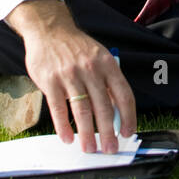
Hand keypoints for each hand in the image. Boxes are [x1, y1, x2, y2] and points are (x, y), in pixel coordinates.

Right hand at [3, 0, 136, 152]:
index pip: (124, 94)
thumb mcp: (99, 57)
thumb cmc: (76, 48)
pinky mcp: (50, 81)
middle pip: (104, 107)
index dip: (128, 117)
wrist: (49, 30)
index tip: (128, 133)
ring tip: (90, 148)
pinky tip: (68, 138)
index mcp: (107, 64)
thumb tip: (117, 112)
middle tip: (110, 148)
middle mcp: (90, 69)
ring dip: (87, 133)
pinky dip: (64, 126)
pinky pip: (58, 108)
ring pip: (82, 110)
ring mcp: (69, 75)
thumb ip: (108, 81)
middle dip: (108, 132)